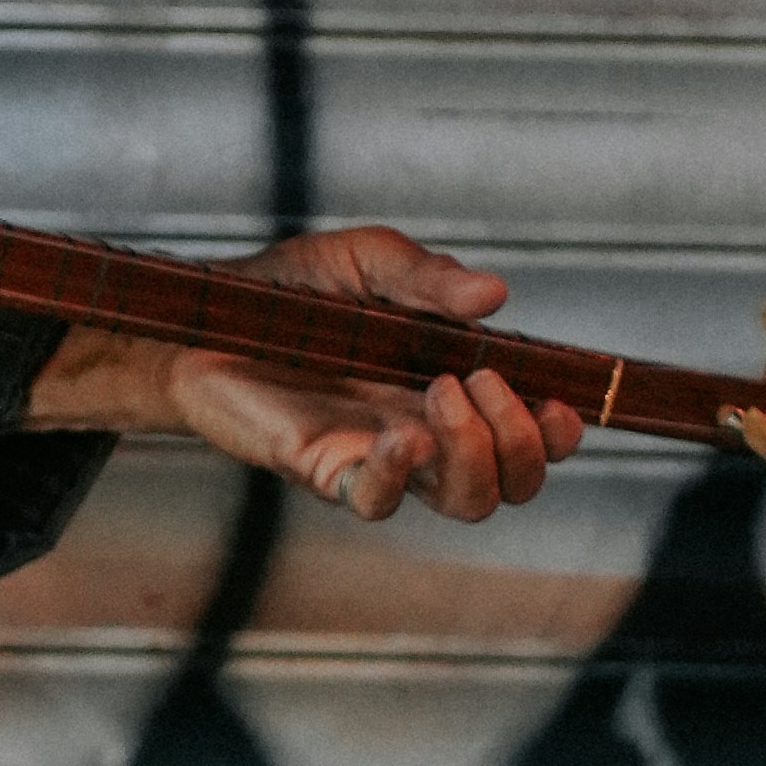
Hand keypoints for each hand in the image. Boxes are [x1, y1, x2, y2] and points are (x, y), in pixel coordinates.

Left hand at [30, 225, 582, 526]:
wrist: (201, 316)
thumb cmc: (288, 291)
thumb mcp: (367, 262)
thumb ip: (428, 279)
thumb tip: (496, 294)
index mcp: (449, 386)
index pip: (530, 436)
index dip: (560, 434)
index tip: (563, 403)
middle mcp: (425, 433)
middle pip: (513, 483)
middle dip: (525, 445)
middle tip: (485, 385)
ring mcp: (379, 457)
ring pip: (466, 504)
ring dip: (476, 455)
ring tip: (439, 394)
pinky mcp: (325, 468)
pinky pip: (378, 503)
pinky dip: (403, 476)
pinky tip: (399, 435)